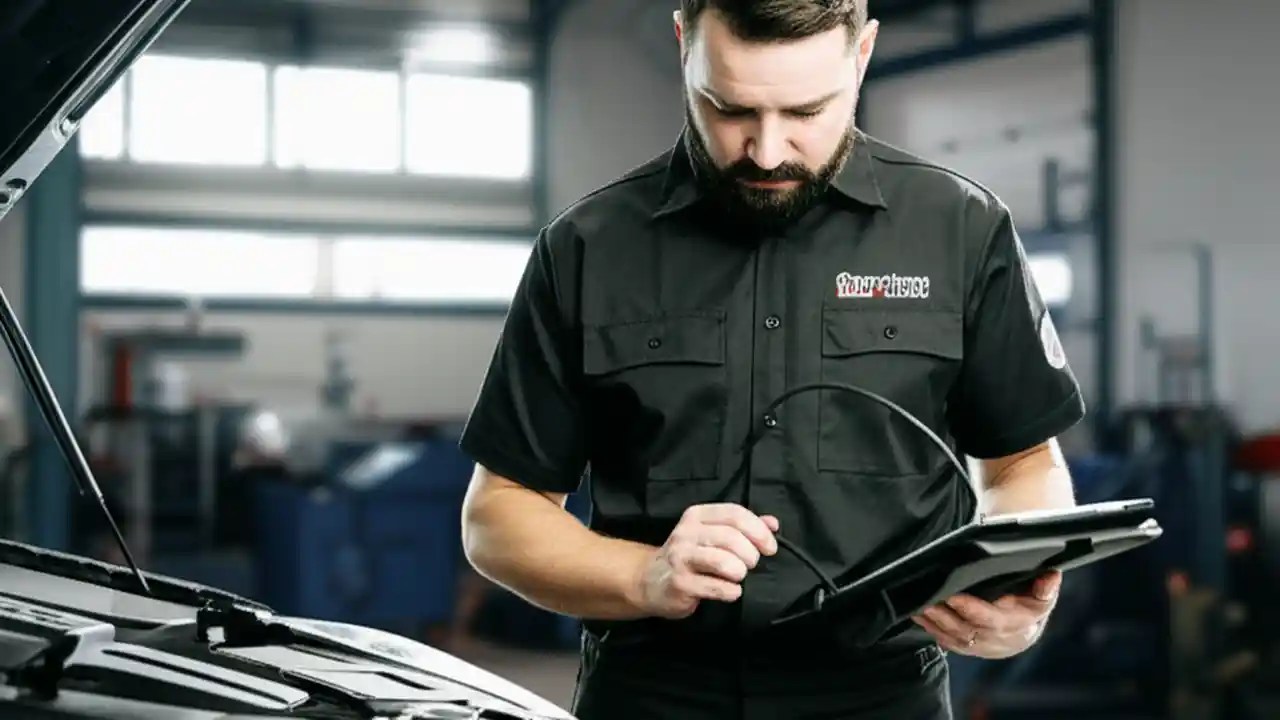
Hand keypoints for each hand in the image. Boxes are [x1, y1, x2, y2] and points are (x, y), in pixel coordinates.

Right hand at [635, 504, 778, 618]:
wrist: (650, 581)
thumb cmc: (689, 557)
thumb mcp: (711, 535)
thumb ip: (743, 527)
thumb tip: (773, 523)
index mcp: (697, 516)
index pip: (734, 514)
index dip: (758, 530)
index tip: (770, 548)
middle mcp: (687, 533)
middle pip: (731, 537)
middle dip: (750, 554)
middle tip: (751, 565)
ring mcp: (680, 558)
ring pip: (722, 560)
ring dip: (740, 571)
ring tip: (739, 577)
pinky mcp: (679, 583)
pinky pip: (714, 586)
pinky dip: (730, 591)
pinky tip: (731, 592)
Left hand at [911, 571, 1060, 658]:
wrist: (1023, 634)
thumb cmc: (1030, 607)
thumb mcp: (1042, 597)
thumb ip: (1046, 587)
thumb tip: (1052, 575)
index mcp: (1013, 624)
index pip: (989, 618)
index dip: (971, 609)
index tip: (953, 596)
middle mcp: (993, 639)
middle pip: (965, 630)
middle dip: (944, 616)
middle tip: (926, 600)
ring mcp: (977, 646)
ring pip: (952, 638)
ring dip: (933, 623)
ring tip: (917, 606)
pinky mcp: (964, 647)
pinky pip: (945, 641)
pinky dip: (930, 629)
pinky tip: (916, 615)